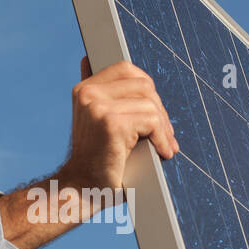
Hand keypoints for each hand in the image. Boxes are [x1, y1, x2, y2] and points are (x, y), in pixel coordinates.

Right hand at [59, 57, 177, 203]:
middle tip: (166, 134)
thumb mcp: (92, 119)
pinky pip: (151, 121)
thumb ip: (96, 93)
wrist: (82, 189)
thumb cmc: (94, 158)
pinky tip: (162, 152)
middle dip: (160, 110)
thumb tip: (87, 59)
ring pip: (150, 104)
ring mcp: (98, 107)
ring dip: (164, 127)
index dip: (147, 89)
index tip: (155, 113)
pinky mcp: (111, 124)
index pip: (126, 69)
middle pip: (143, 85)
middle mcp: (88, 93)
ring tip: (165, 145)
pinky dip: (162, 138)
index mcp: (84, 89)